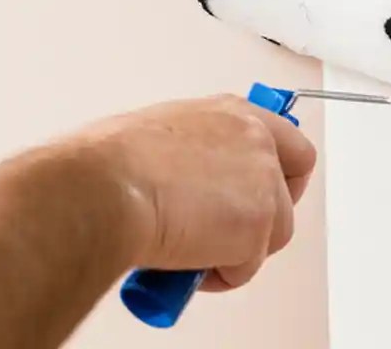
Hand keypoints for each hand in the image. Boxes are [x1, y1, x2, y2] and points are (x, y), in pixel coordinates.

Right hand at [78, 94, 316, 291]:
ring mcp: (264, 183)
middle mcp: (257, 141)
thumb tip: (186, 183)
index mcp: (232, 114)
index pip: (289, 143)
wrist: (100, 192)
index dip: (282, 176)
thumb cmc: (105, 167)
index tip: (264, 197)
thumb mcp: (157, 138)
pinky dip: (220, 276)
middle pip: (290, 192)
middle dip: (265, 220)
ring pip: (273, 235)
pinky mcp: (259, 224)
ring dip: (235, 252)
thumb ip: (193, 154)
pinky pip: (247, 267)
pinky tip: (183, 263)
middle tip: (228, 237)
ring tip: (187, 252)